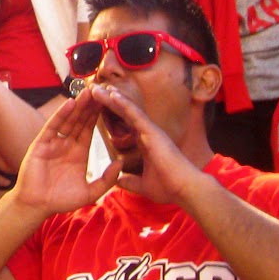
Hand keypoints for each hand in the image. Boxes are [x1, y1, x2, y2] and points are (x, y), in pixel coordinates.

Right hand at [12, 93, 122, 215]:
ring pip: (68, 119)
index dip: (99, 116)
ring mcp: (54, 142)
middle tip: (101, 88)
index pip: (90, 129)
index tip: (109, 102)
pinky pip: (53, 126)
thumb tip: (121, 162)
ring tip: (89, 91)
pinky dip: (61, 114)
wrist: (37, 206)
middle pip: (80, 120)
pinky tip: (70, 103)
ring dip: (78, 105)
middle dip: (90, 105)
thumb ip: (107, 179)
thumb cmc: (61, 200)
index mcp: (78, 152)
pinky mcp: (42, 143)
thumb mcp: (90, 192)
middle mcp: (66, 144)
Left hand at [88, 83, 206, 204]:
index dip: (112, 113)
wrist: (185, 192)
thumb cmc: (169, 189)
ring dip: (111, 98)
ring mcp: (151, 131)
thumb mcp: (143, 185)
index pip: (124, 123)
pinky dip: (124, 104)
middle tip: (93, 89)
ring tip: (96, 88)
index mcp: (145, 143)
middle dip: (108, 100)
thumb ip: (130, 181)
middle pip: (123, 112)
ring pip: (128, 109)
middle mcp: (148, 133)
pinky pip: (136, 114)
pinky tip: (112, 95)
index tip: (97, 104)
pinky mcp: (153, 132)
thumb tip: (118, 181)